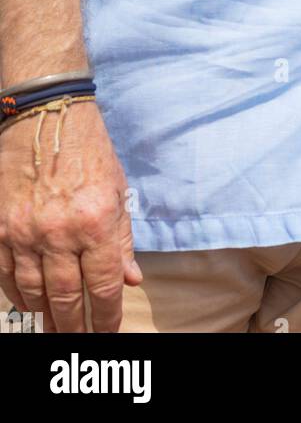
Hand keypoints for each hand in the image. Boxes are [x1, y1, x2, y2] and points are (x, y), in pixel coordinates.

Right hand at [0, 100, 142, 331]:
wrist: (46, 116)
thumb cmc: (89, 150)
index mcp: (96, 222)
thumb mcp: (118, 190)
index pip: (102, 287)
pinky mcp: (2, 228)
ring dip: (46, 316)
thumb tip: (130, 280)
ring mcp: (26, 232)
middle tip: (80, 341)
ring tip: (56, 329)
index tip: (109, 331)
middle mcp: (60, 232)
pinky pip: (8, 274)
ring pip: (34, 292)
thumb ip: (123, 239)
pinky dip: (19, 294)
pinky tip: (30, 304)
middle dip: (75, 326)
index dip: (107, 316)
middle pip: (66, 298)